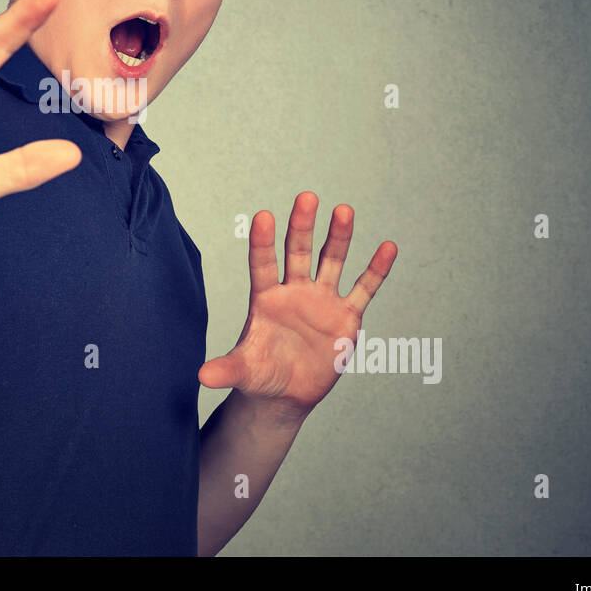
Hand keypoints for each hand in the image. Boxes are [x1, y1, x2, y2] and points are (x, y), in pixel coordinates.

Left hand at [198, 193, 397, 420]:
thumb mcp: (244, 372)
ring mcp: (321, 300)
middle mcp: (294, 291)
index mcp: (266, 299)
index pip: (263, 265)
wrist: (287, 393)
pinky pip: (364, 289)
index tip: (263, 216)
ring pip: (331, 261)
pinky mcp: (346, 316)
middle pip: (298, 252)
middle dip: (301, 226)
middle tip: (306, 197)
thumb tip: (202, 376)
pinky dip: (376, 270)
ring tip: (344, 210)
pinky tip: (388, 247)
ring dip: (338, 237)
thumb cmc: (261, 376)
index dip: (263, 243)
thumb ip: (227, 369)